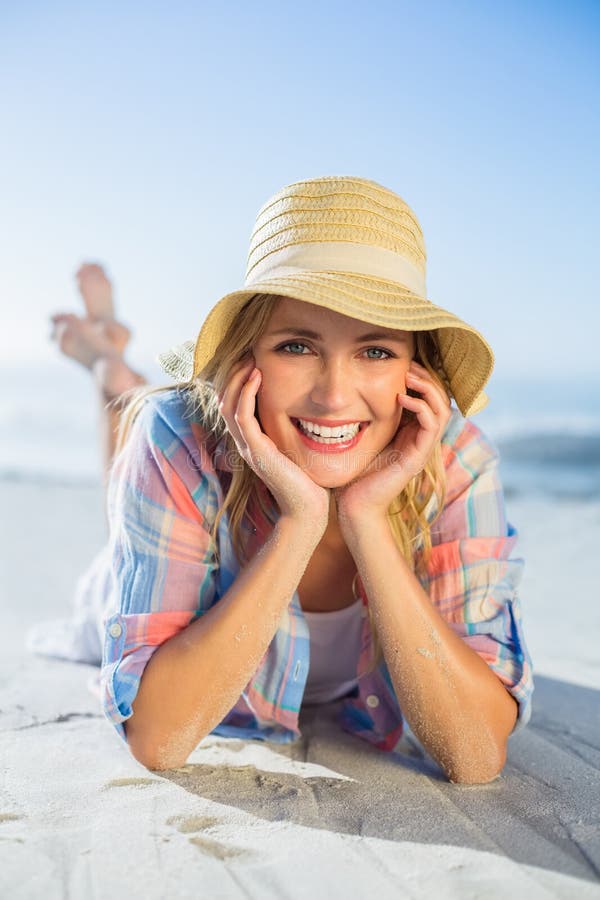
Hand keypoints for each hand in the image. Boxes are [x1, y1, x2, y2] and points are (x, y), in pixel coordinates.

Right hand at [217, 358, 330, 531]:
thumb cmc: (309, 482)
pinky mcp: (256, 451)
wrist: (307, 510)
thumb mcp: (297, 450)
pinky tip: (257, 376)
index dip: (238, 381)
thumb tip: (307, 412)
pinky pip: (242, 416)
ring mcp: (247, 447)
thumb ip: (293, 432)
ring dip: (237, 378)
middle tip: (248, 352)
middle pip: (224, 400)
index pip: (233, 404)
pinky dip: (246, 393)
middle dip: (233, 374)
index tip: (253, 360)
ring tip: (250, 358)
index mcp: (252, 442)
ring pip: (228, 405)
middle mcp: (245, 443)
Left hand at [335, 359, 451, 526]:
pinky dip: (420, 407)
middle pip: (442, 399)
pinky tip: (401, 398)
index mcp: (412, 432)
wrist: (354, 504)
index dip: (424, 377)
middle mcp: (421, 439)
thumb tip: (359, 388)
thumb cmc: (355, 471)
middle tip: (409, 364)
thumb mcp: (364, 435)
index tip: (405, 362)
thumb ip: (370, 415)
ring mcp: (422, 449)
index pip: (432, 397)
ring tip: (408, 376)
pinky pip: (432, 425)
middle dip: (428, 377)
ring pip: (443, 409)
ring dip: (428, 388)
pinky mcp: (417, 458)